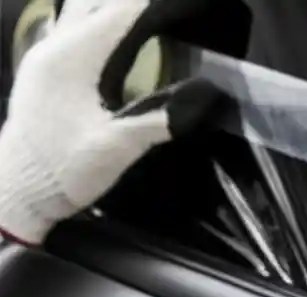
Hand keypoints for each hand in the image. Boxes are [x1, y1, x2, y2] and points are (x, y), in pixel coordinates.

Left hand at [0, 0, 225, 244]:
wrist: (19, 190)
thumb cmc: (66, 169)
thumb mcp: (118, 147)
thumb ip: (162, 116)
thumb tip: (210, 91)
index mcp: (72, 59)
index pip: (120, 14)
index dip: (155, 4)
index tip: (190, 4)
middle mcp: (54, 46)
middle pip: (97, 4)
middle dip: (133, 3)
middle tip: (167, 9)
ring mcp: (43, 54)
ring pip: (81, 10)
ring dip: (113, 7)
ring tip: (145, 12)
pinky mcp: (42, 67)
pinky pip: (72, 24)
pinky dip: (97, 17)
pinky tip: (114, 28)